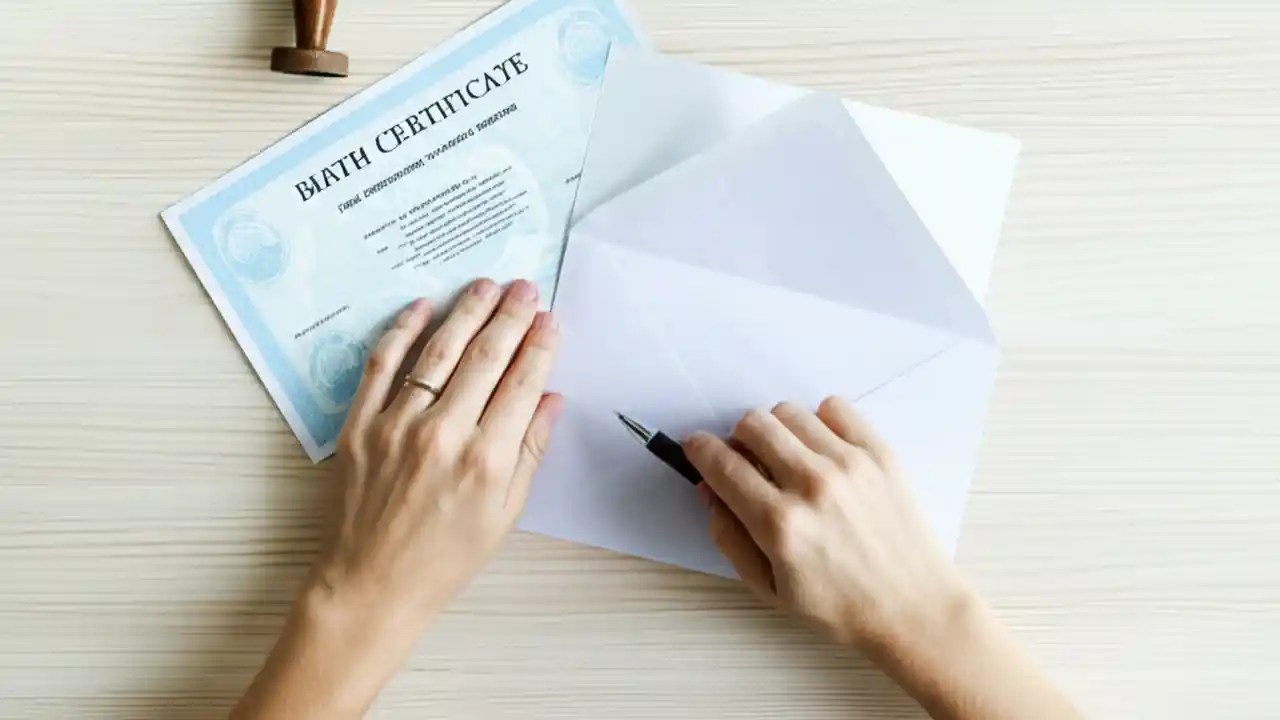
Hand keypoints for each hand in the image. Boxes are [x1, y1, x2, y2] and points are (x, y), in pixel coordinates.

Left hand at [312, 278, 560, 631]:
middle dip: (511, 316)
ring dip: (466, 311)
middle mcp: (444, 435)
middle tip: (526, 288)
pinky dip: (402, 330)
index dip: (540, 345)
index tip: (550, 320)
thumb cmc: (443, 558)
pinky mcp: (360, 425)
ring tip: (486, 285)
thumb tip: (551, 400)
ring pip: (438, 351)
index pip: (522, 383)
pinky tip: (422, 306)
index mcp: (487, 460)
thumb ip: (529, 451)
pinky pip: (382, 365)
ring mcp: (397, 426)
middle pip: (485, 357)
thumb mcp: (504, 514)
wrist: (372, 584)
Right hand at [684, 396, 967, 649]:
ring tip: (787, 458)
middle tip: (747, 460)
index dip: (700, 450)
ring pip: (789, 412)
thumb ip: (728, 537)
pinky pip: (835, 409)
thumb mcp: (769, 588)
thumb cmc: (841, 606)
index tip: (698, 448)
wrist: (913, 607)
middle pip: (752, 424)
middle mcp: (811, 487)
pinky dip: (819, 422)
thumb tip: (708, 490)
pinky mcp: (879, 455)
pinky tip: (822, 450)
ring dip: (777, 430)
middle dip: (737, 438)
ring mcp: (849, 465)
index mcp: (779, 524)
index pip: (721, 464)